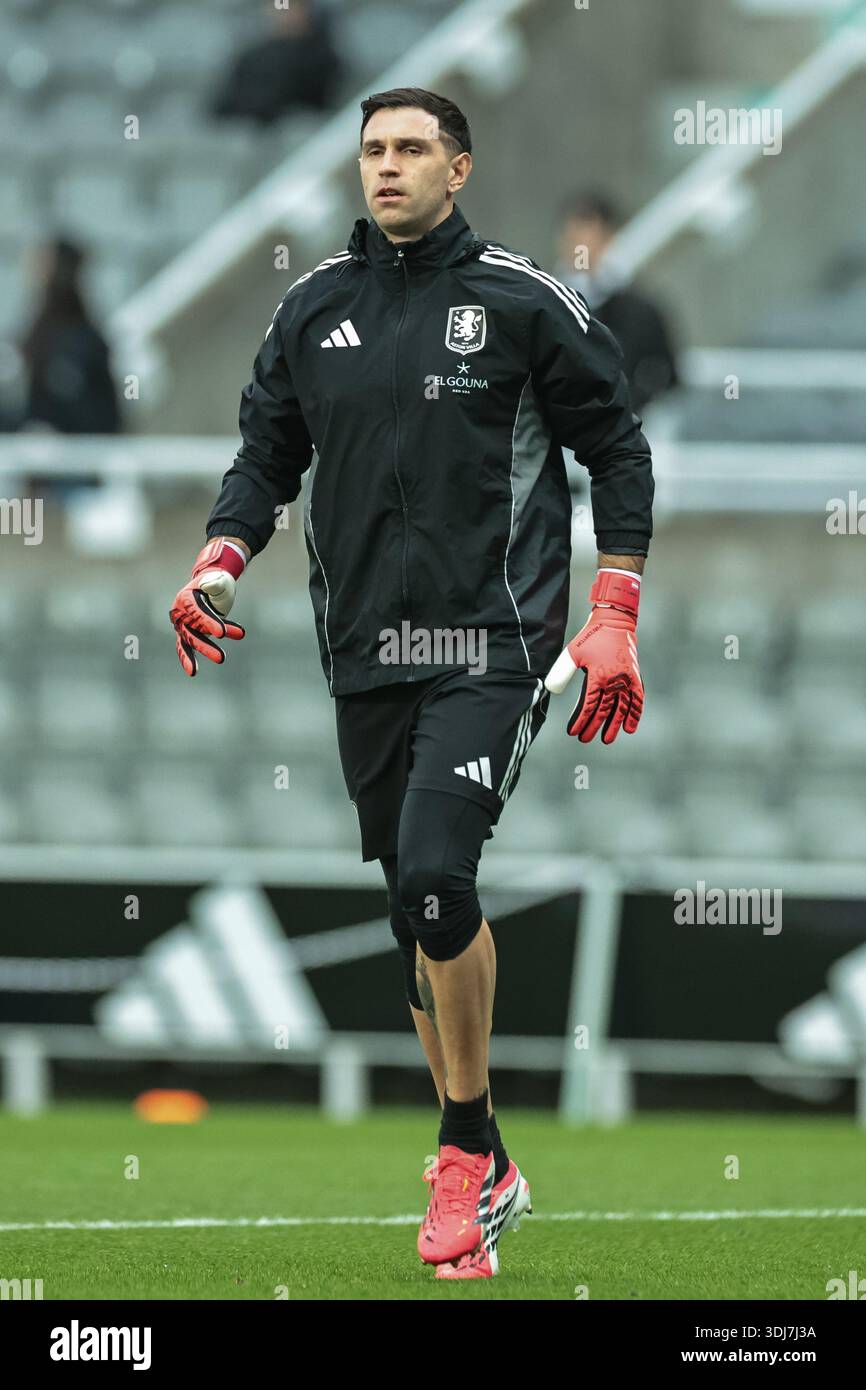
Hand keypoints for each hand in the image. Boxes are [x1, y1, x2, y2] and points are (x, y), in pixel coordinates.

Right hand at [170, 539, 245, 676]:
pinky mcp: (190, 634)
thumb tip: (208, 586)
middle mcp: (180, 613)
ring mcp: (184, 625)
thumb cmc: (218, 582)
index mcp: (185, 598)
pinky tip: (193, 673)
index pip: (196, 611)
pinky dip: (190, 659)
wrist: (216, 586)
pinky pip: (187, 648)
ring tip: (217, 662)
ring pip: (190, 642)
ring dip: (203, 653)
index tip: (222, 633)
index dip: (208, 621)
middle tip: (222, 658)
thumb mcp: (220, 580)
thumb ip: (215, 583)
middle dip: (206, 645)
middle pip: (192, 631)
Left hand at [544, 569, 642, 742]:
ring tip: (608, 739)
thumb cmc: (591, 637)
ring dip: (614, 725)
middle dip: (594, 727)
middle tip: (585, 739)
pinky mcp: (634, 676)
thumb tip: (552, 691)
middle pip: (604, 710)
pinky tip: (630, 728)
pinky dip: (635, 714)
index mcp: (599, 676)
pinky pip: (637, 700)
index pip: (589, 705)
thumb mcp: (571, 653)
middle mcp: (615, 681)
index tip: (573, 732)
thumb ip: (561, 672)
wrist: (615, 621)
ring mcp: (627, 680)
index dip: (581, 721)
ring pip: (622, 709)